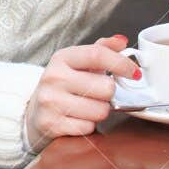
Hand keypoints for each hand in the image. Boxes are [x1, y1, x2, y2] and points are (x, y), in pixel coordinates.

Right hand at [22, 36, 140, 150]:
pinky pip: (88, 127)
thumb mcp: (77, 64)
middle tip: (97, 95)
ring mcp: (51, 101)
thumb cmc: (62, 87)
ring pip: (100, 110)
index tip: (134, 73)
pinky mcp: (51, 124)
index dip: (121, 64)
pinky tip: (77, 119)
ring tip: (87, 108)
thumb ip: (101, 50)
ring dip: (100, 112)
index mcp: (62, 58)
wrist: (34, 113)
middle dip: (108, 95)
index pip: (97, 55)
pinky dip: (88, 126)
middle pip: (106, 87)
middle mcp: (54, 77)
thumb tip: (121, 41)